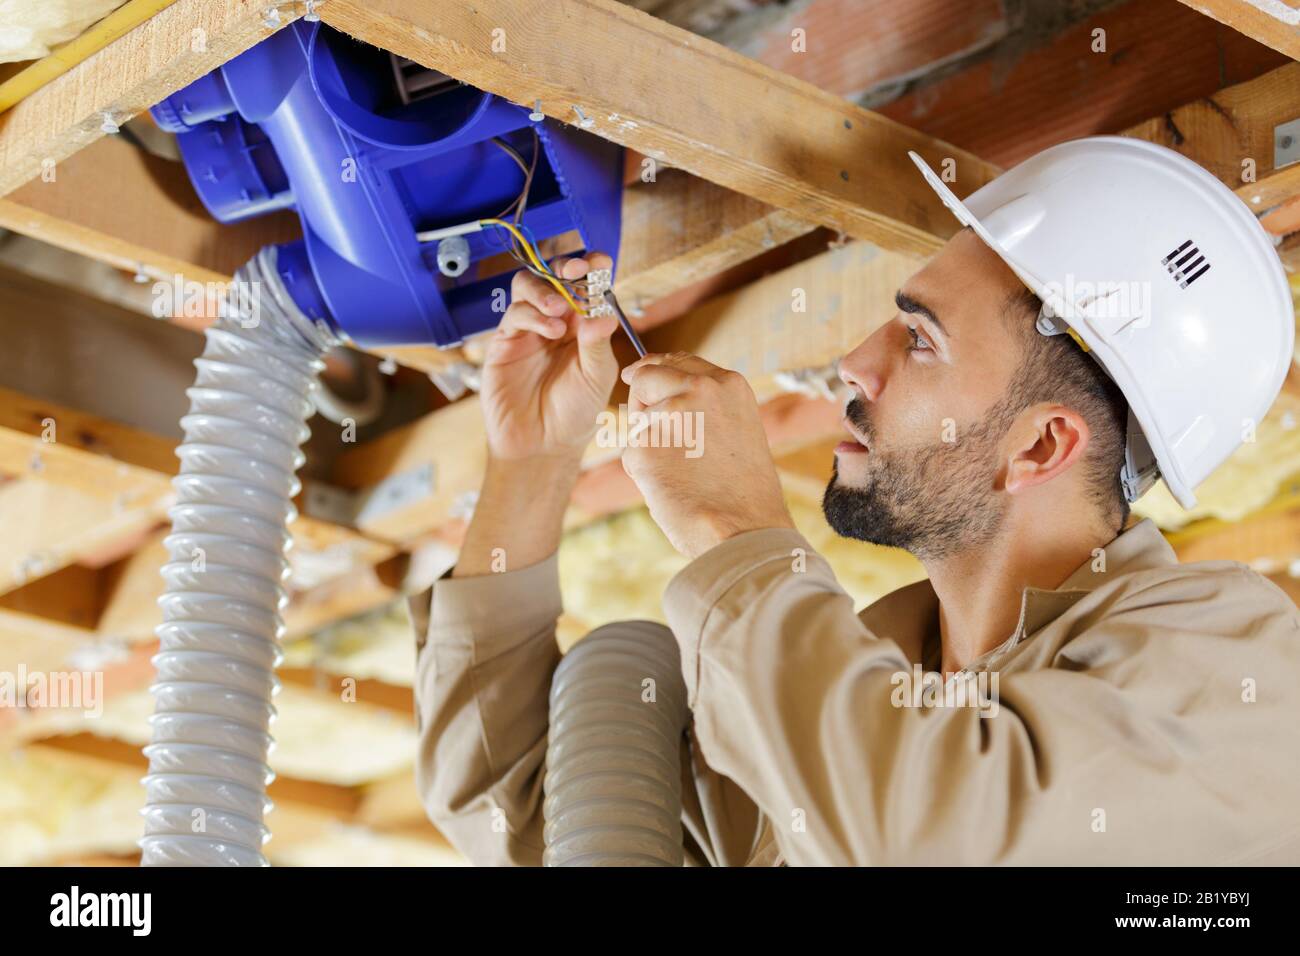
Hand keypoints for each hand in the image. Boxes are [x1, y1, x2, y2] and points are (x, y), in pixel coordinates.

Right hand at [480, 254, 618, 461]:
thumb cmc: (574, 412)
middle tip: (576, 271)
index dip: (591, 268)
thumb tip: (604, 313)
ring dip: (546, 289)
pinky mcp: (505, 341)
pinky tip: (550, 331)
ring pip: (528, 287)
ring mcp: (528, 329)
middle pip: (553, 275)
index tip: (599, 264)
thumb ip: (598, 345)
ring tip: (560, 309)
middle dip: (565, 267)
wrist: (542, 444)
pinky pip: (515, 314)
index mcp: (583, 324)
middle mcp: (555, 320)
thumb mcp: (597, 377)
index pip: (586, 284)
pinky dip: (533, 315)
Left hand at [621, 352, 793, 557]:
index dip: (655, 370)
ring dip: (648, 445)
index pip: (677, 360)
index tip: (640, 375)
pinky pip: (631, 453)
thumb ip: (708, 406)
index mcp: (726, 383)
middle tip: (656, 435)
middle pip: (646, 377)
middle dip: (642, 401)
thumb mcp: (739, 428)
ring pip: (637, 420)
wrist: (745, 529)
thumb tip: (667, 397)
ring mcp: (669, 416)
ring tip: (682, 474)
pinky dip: (643, 473)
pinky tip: (672, 488)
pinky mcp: (644, 446)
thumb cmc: (745, 490)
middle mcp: (697, 389)